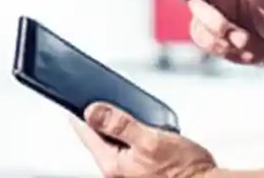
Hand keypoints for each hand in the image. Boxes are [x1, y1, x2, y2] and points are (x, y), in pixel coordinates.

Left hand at [72, 102, 216, 177]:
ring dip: (118, 126)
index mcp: (112, 164)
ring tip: (128, 111)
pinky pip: (126, 149)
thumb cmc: (184, 171)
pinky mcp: (139, 172)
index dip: (81, 110)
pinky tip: (144, 129)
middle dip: (101, 117)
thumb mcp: (152, 140)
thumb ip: (121, 125)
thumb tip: (93, 111)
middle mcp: (115, 171)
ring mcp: (126, 173)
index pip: (85, 131)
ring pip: (112, 142)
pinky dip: (130, 136)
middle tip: (108, 97)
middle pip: (97, 137)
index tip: (79, 94)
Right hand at [176, 0, 263, 65]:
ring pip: (201, 31)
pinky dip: (228, 52)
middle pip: (198, 7)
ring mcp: (208, 18)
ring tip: (250, 46)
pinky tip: (247, 53)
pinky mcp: (209, 37)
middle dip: (217, 25)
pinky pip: (209, 46)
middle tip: (243, 39)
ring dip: (224, 43)